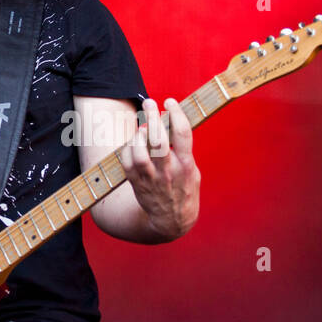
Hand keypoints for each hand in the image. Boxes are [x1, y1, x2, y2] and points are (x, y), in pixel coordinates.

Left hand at [117, 97, 200, 239]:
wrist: (172, 221)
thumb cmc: (184, 189)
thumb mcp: (193, 171)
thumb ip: (184, 151)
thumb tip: (172, 123)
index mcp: (187, 165)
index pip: (183, 135)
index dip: (176, 114)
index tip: (170, 101)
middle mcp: (169, 171)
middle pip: (158, 140)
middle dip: (152, 118)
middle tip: (149, 103)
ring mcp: (151, 179)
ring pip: (140, 153)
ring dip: (138, 135)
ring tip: (141, 127)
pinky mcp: (137, 184)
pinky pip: (128, 162)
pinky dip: (128, 149)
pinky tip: (133, 143)